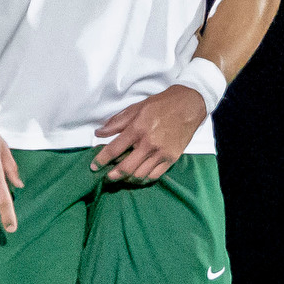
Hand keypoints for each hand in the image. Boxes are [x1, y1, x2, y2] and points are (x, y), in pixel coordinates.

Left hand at [92, 85, 207, 184]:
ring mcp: (161, 153)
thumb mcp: (136, 108)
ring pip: (140, 175)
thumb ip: (117, 122)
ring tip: (121, 177)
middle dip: (113, 175)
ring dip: (127, 179)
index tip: (94, 166)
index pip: (114, 149)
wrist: (189, 106)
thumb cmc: (162, 104)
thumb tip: (99, 133)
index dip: (101, 160)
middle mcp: (148, 143)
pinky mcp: (171, 158)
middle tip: (107, 177)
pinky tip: (138, 177)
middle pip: (126, 167)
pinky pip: (155, 175)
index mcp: (137, 129)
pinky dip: (144, 179)